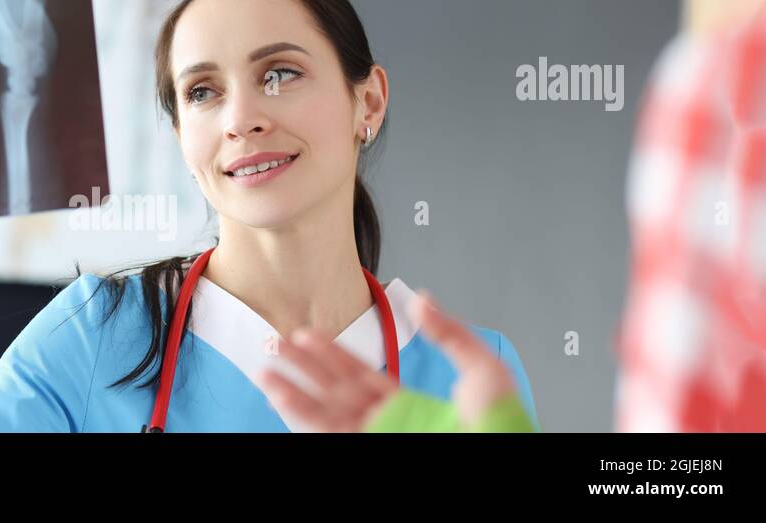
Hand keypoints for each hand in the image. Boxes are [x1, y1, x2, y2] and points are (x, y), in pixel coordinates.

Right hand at [255, 293, 517, 431]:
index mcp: (409, 405)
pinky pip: (322, 428)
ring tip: (265, 368)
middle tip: (277, 344)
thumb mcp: (482, 368)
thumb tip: (423, 300)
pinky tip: (278, 394)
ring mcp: (372, 435)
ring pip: (320, 409)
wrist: (496, 449)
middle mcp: (384, 422)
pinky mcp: (364, 445)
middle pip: (332, 390)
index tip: (309, 335)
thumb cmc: (499, 425)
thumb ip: (451, 333)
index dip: (331, 353)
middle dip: (302, 366)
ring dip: (290, 388)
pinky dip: (296, 411)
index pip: (358, 375)